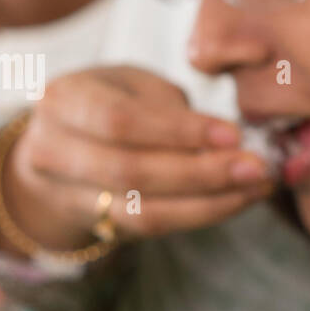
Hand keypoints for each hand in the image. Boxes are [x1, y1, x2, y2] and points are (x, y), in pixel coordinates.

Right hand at [0, 66, 275, 251]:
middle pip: (131, 172)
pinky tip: (235, 200)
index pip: (120, 121)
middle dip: (202, 173)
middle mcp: (52, 151)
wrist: (59, 145)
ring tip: (255, 187)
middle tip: (257, 167)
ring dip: (208, 202)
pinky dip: (199, 214)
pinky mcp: (95, 224)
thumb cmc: (109, 99)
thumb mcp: (129, 83)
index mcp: (63, 100)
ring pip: (142, 210)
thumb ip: (166, 105)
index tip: (233, 134)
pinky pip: (150, 227)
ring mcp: (67, 195)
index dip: (178, 131)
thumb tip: (227, 139)